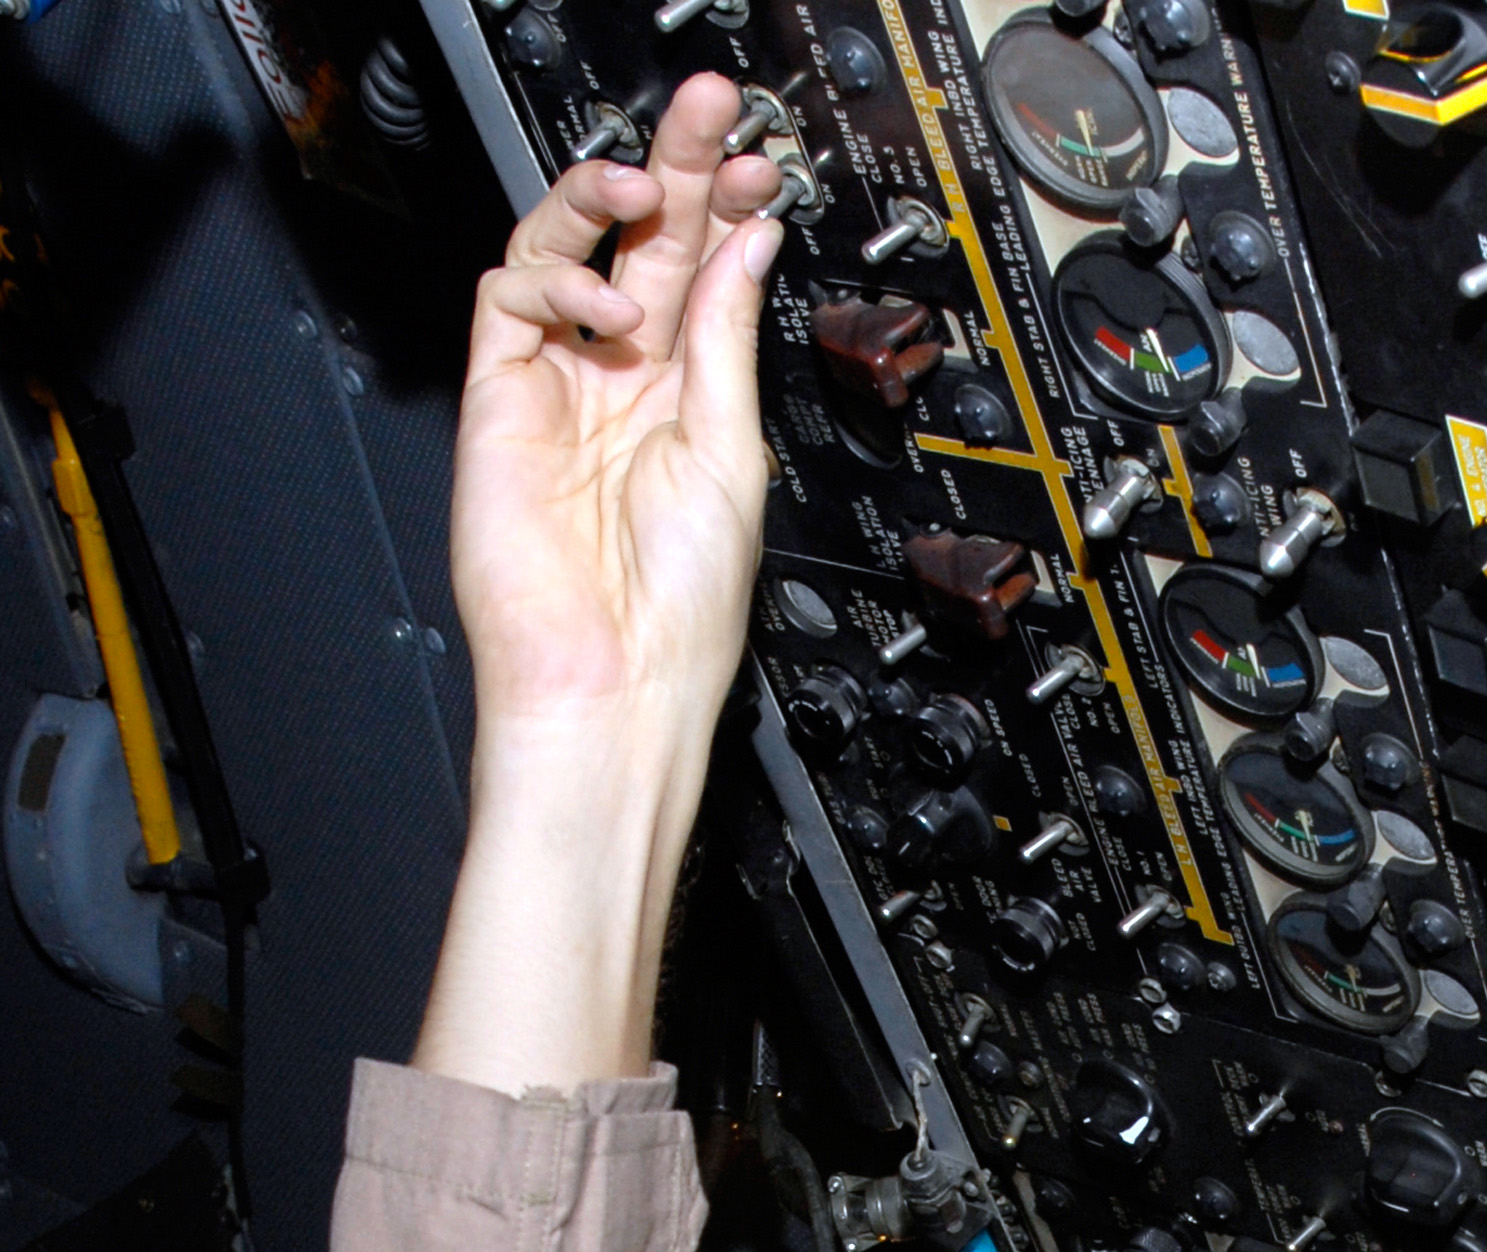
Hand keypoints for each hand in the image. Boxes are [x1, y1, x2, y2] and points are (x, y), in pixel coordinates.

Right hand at [416, 83, 783, 1091]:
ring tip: (652, 188)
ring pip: (567, 247)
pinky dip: (560, 275)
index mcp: (685, 399)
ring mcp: (557, 388)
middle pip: (641, 242)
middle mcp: (620, 384)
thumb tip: (748, 242)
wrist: (615, 688)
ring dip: (610, 198)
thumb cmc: (681, 614)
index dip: (727, 207)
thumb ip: (727, 340)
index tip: (763, 163)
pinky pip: (513, 296)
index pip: (701, 270)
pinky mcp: (500, 400)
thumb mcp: (733, 454)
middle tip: (712, 104)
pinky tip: (611, 307)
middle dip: (676, 165)